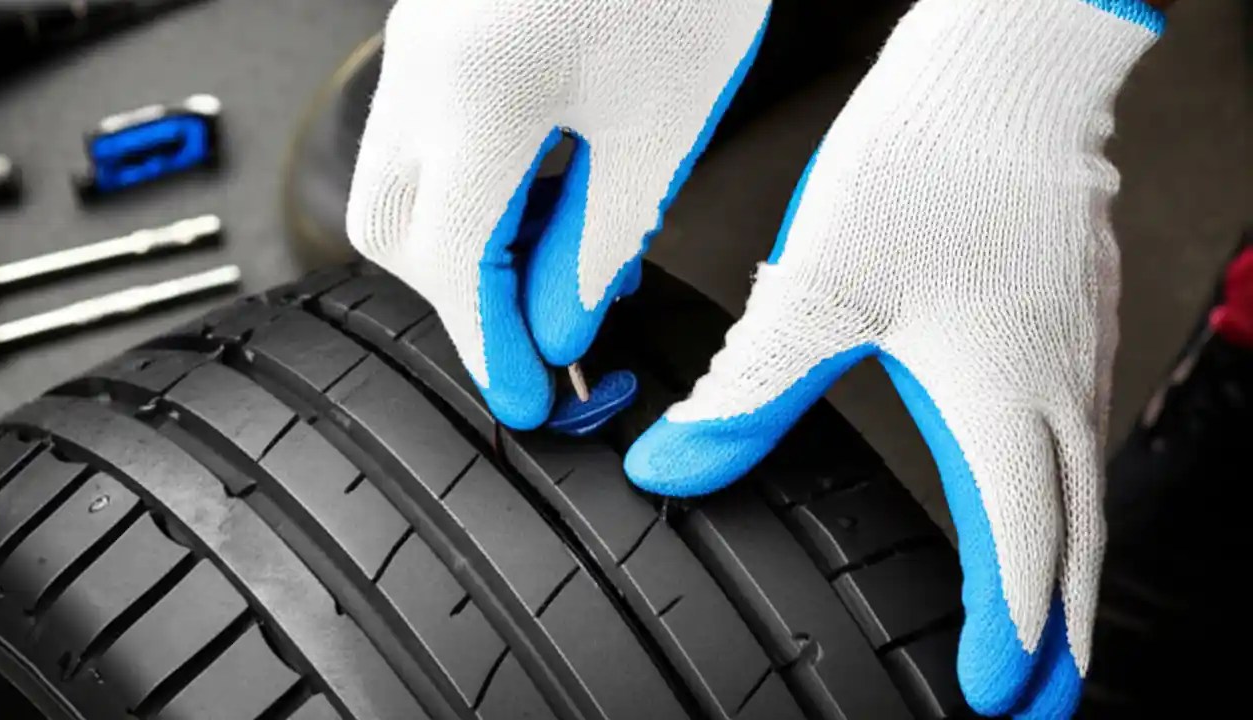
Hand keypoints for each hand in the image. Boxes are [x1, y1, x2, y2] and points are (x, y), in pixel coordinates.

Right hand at [347, 0, 769, 428]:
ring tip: (550, 265)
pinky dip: (466, 188)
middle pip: (394, 234)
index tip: (529, 400)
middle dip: (459, 299)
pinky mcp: (437, 31)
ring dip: (460, 244)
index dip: (491, 350)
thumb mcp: (660, 129)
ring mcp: (418, 45)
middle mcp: (421, 70)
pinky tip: (536, 195)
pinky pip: (421, 135)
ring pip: (397, 184)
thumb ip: (599, 242)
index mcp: (478, 99)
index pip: (455, 267)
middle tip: (535, 331)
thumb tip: (561, 326)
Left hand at [626, 0, 1162, 716]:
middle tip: (1047, 707)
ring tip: (1051, 629)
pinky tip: (1044, 499)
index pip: (1016, 554)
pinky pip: (1082, 436)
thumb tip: (671, 467)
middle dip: (1062, 639)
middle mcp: (1055, 389)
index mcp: (1000, 400)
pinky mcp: (1072, 316)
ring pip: (1088, 494)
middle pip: (1078, 547)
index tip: (991, 699)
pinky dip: (1070, 500)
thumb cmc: (923, 165)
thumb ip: (747, 393)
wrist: (1002, 69)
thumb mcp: (818, 291)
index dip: (1004, 635)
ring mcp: (1074, 352)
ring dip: (1070, 576)